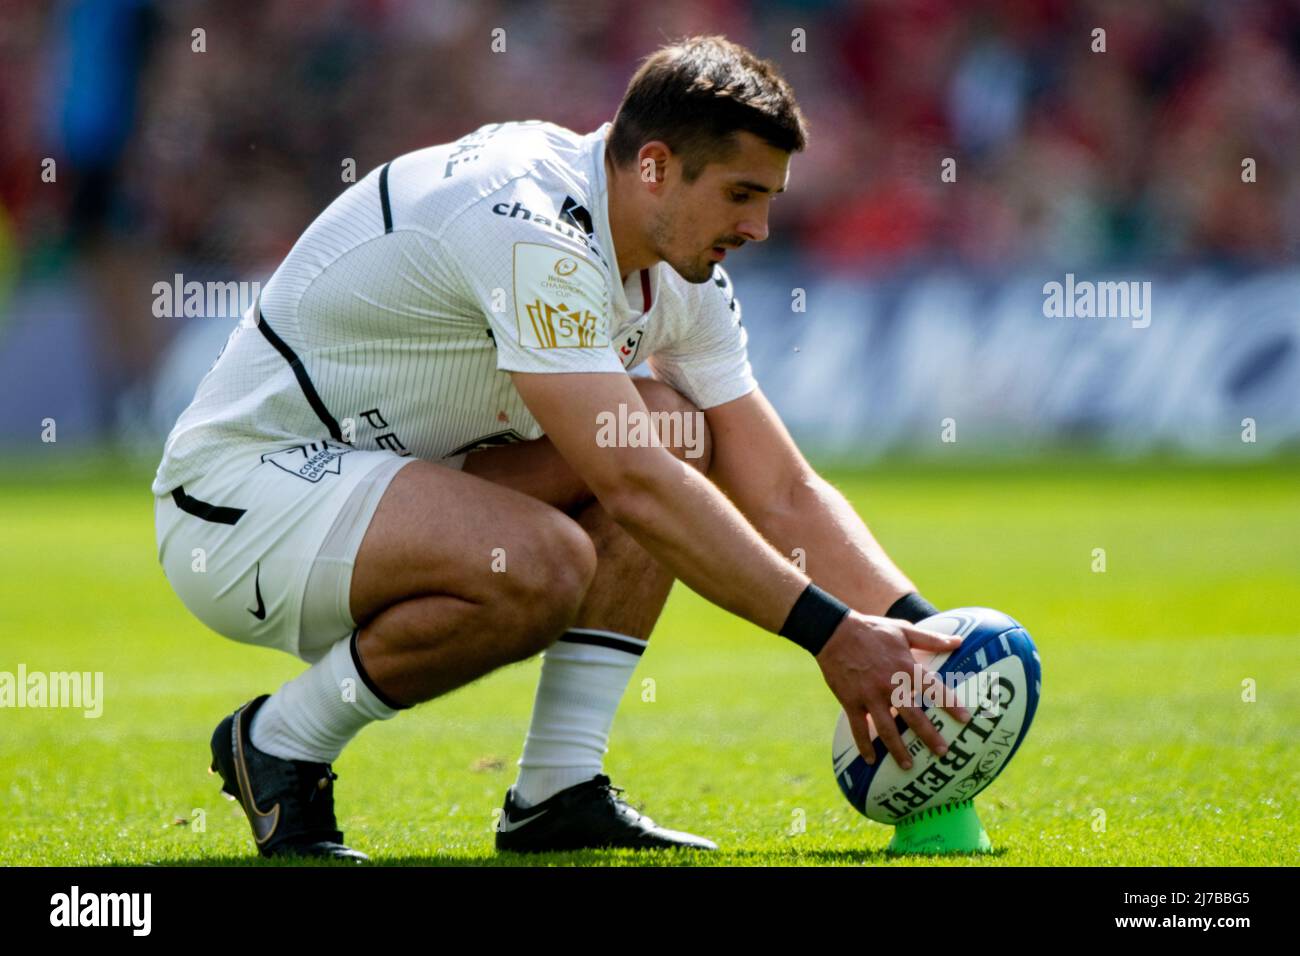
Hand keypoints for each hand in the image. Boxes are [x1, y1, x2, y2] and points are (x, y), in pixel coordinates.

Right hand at [816, 611, 970, 769]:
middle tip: (943, 753)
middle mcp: (889, 684)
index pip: (933, 688)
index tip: (965, 719)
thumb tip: (959, 642)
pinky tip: (870, 760)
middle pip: (913, 715)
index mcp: (905, 667)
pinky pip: (858, 728)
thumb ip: (931, 639)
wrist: (834, 631)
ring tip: (908, 766)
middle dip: (929, 735)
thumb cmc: (872, 629)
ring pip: (886, 728)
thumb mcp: (903, 629)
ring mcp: (869, 695)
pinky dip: (864, 745)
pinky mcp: (850, 701)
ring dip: (898, 749)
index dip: (950, 704)